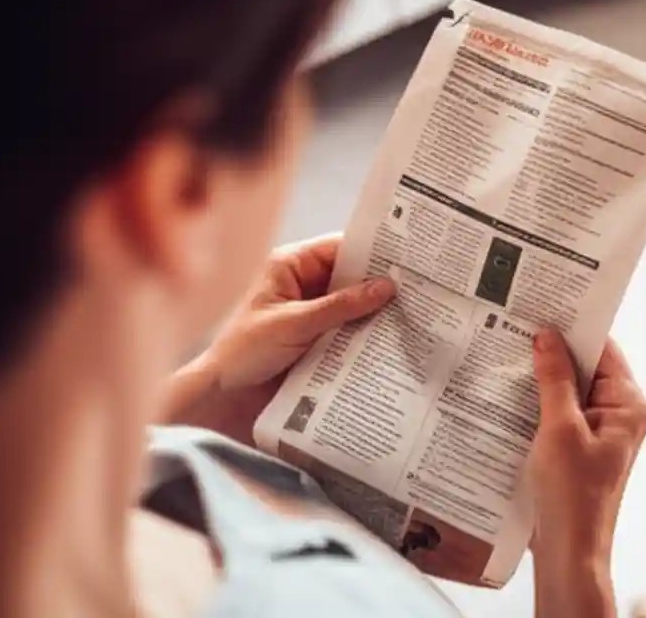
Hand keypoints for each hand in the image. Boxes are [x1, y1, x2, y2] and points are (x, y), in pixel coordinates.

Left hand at [163, 234, 393, 443]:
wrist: (224, 398)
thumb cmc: (245, 352)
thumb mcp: (294, 324)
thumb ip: (341, 306)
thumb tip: (386, 286)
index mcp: (292, 266)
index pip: (340, 248)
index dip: (373, 251)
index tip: (407, 258)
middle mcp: (305, 285)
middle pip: (352, 277)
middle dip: (380, 284)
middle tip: (421, 289)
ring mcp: (314, 313)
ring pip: (355, 306)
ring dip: (377, 313)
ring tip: (416, 314)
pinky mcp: (321, 340)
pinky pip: (351, 331)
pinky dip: (368, 335)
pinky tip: (393, 340)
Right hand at [529, 329, 645, 617]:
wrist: (569, 550)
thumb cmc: (572, 495)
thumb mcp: (560, 429)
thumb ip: (554, 379)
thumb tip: (547, 336)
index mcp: (628, 404)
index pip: (603, 349)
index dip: (574, 326)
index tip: (544, 304)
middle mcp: (620, 413)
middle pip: (586, 366)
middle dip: (553, 349)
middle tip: (516, 322)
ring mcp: (600, 431)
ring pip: (569, 388)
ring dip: (541, 376)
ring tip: (507, 349)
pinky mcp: (579, 447)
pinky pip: (559, 411)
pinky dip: (537, 400)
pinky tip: (509, 390)